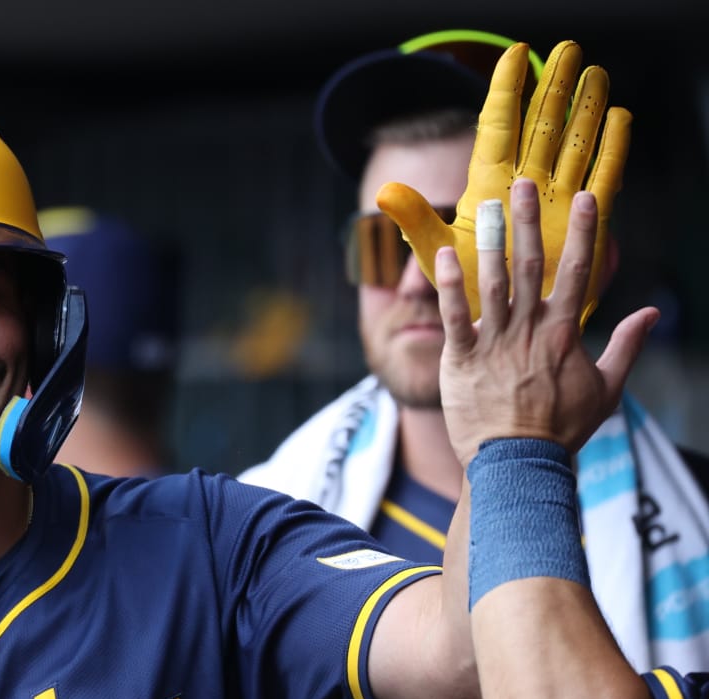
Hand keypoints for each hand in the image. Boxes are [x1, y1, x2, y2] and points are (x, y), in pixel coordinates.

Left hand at [378, 40, 630, 327]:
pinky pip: (601, 180)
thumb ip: (415, 219)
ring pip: (573, 146)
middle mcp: (526, 189)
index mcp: (490, 187)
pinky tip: (617, 120)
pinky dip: (610, 151)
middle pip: (542, 129)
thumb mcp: (437, 255)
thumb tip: (382, 190)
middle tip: (569, 51)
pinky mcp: (583, 223)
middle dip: (554, 91)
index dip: (507, 91)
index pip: (499, 128)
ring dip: (586, 112)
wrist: (504, 347)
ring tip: (595, 75)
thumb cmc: (468, 295)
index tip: (515, 55)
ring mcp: (557, 201)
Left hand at [436, 178, 655, 466]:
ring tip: (488, 205)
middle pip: (530, 265)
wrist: (519, 462)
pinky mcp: (462, 357)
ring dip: (491, 241)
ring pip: (493, 282)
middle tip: (522, 185)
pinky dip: (451, 284)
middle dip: (528, 222)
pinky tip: (447, 253)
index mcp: (564, 332)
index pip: (578, 272)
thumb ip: (627, 346)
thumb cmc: (561, 429)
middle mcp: (530, 329)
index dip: (582, 232)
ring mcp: (495, 341)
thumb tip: (650, 312)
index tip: (584, 198)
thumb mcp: (607, 389)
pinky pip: (454, 315)